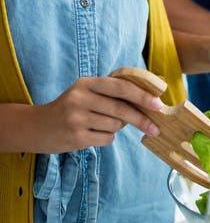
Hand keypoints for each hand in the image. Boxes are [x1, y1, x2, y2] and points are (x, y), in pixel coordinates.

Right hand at [38, 76, 166, 152]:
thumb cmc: (70, 107)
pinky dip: (107, 137)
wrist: (37, 126)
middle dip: (141, 119)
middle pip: (121, 110)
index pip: (120, 87)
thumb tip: (147, 100)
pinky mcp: (76, 138)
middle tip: (155, 128)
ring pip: (115, 126)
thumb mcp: (86, 91)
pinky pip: (106, 139)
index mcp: (86, 83)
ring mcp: (77, 119)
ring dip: (117, 128)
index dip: (142, 95)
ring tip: (101, 124)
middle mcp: (80, 98)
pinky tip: (93, 134)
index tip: (158, 104)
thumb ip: (111, 91)